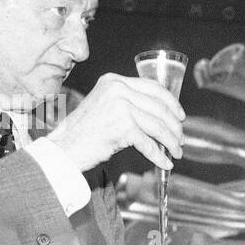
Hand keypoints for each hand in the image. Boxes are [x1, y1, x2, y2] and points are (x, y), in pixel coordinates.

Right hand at [47, 73, 185, 171]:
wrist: (64, 147)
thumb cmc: (84, 131)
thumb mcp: (105, 105)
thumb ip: (128, 103)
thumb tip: (160, 114)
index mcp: (114, 81)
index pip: (152, 87)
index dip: (171, 102)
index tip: (180, 115)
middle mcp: (117, 89)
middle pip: (159, 108)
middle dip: (174, 126)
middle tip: (181, 139)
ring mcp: (120, 107)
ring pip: (158, 126)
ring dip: (171, 142)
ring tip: (176, 151)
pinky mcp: (122, 127)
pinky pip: (149, 144)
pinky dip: (159, 156)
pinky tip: (165, 162)